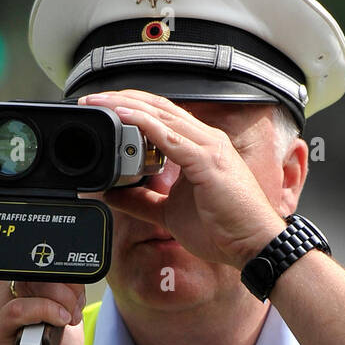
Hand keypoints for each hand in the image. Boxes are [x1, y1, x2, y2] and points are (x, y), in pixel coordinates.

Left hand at [78, 89, 285, 267]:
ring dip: (126, 106)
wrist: (253, 245)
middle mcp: (204, 140)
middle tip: (91, 99)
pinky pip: (169, 136)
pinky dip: (143, 124)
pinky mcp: (207, 161)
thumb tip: (112, 194)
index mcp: (199, 148)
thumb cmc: (224, 230)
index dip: (130, 109)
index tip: (102, 110)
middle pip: (157, 107)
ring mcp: (207, 147)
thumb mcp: (169, 214)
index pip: (161, 116)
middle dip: (121, 99)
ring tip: (98, 102)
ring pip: (160, 115)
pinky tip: (122, 117)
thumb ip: (141, 202)